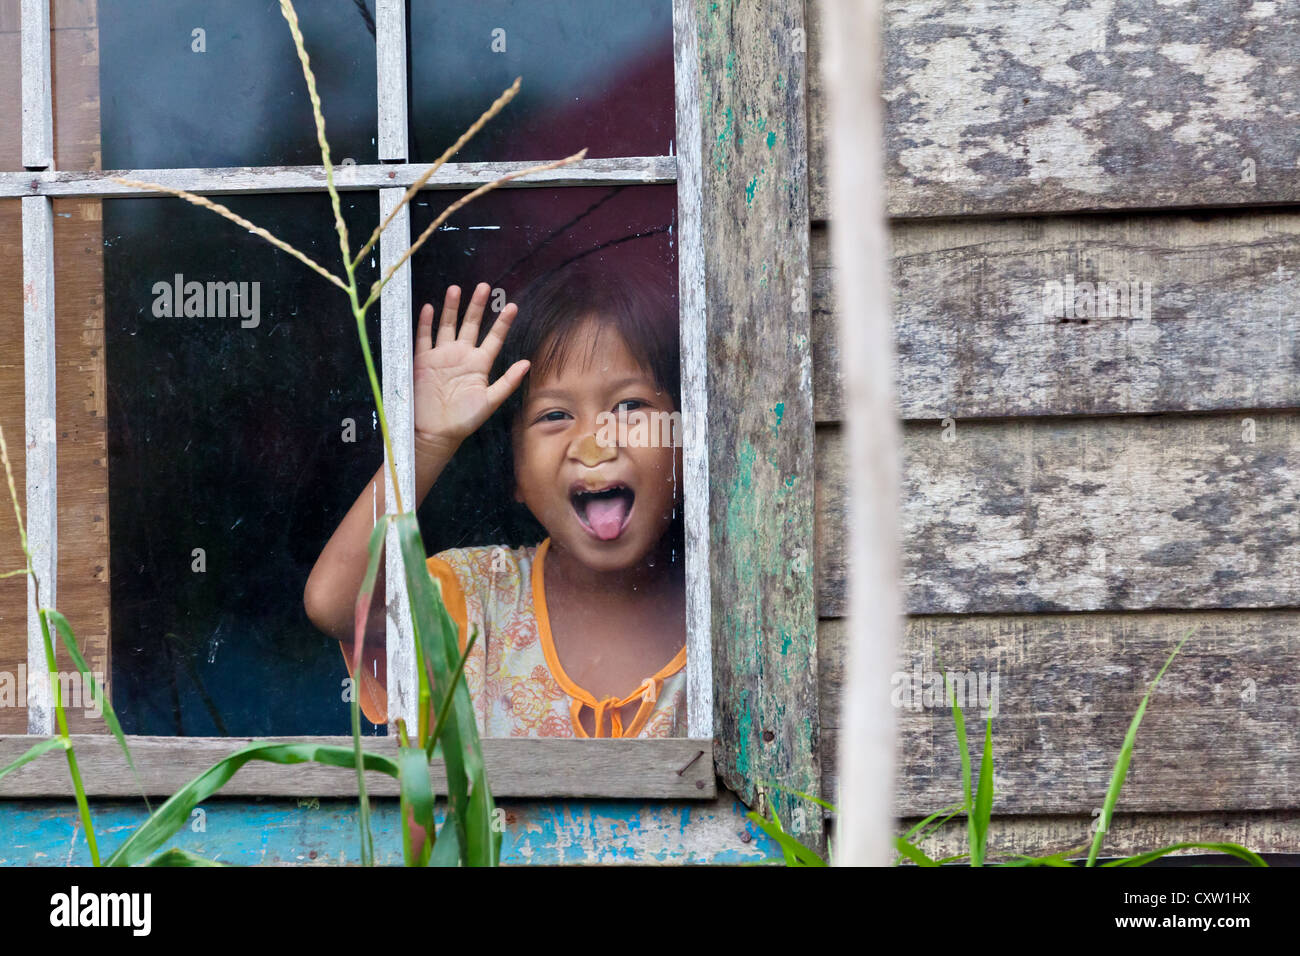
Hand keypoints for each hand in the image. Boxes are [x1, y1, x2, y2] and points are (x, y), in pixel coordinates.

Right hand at [413, 282, 529, 449]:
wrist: (436, 432)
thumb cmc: (464, 420)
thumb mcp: (490, 401)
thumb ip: (508, 382)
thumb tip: (528, 364)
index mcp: (479, 364)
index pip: (494, 338)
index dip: (502, 323)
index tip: (512, 306)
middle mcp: (462, 356)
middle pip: (471, 325)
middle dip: (477, 306)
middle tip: (484, 287)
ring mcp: (442, 356)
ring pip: (447, 325)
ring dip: (451, 308)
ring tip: (456, 289)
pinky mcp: (423, 361)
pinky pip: (424, 338)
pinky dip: (425, 323)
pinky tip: (428, 307)